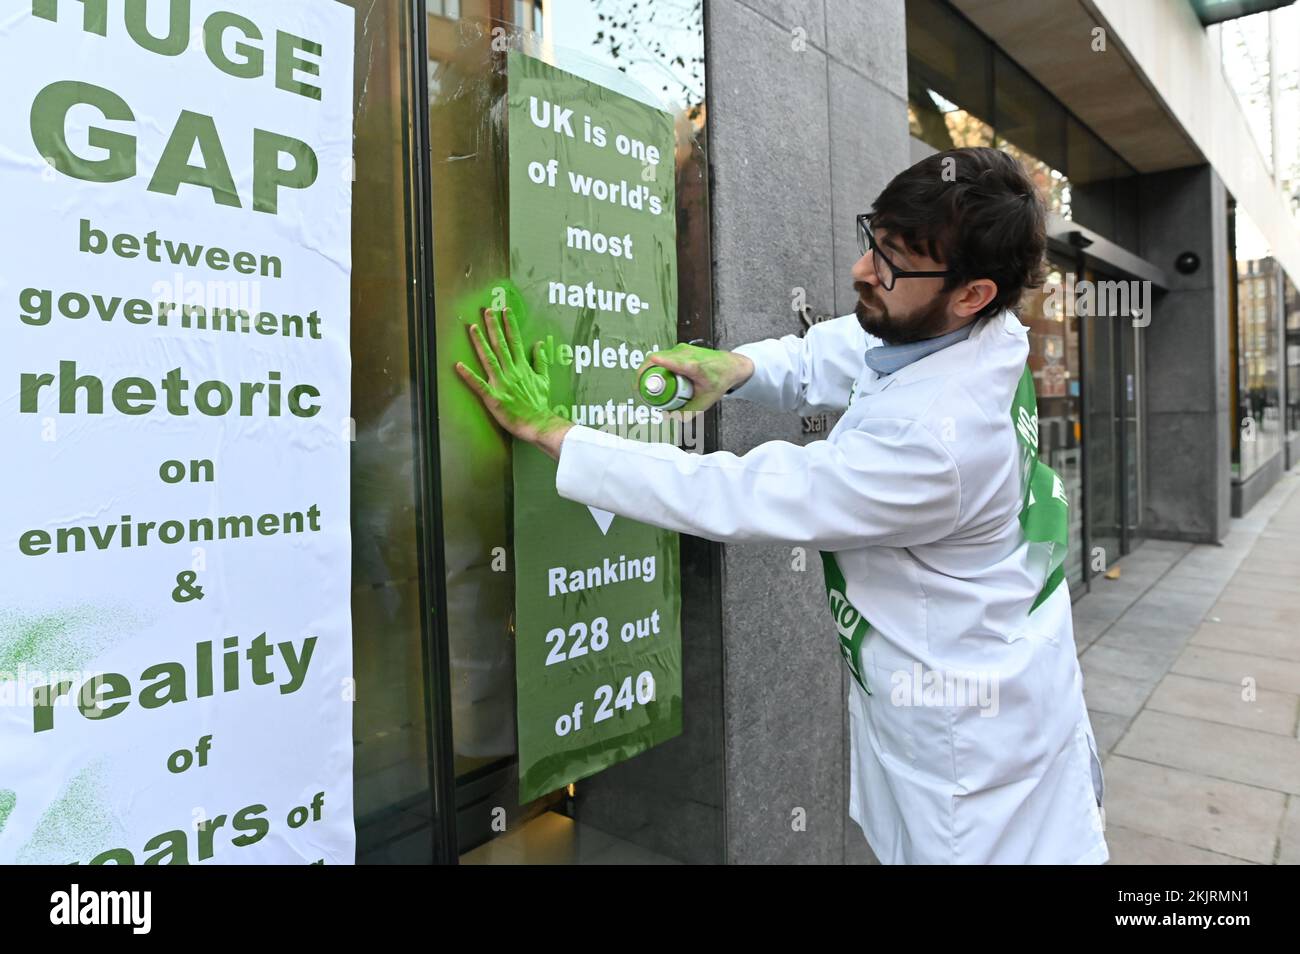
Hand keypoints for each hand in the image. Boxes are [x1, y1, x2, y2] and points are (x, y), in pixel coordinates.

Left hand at [455, 307, 573, 459]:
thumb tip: (539, 343)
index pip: (515, 341)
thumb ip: (540, 361)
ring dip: (480, 343)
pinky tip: (459, 365)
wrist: (538, 423)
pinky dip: (469, 375)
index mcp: (522, 367)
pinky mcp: (493, 398)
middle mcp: (511, 372)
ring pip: (489, 359)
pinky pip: (479, 385)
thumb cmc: (539, 403)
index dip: (509, 324)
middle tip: (486, 311)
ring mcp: (501, 384)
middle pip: (501, 345)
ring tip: (472, 328)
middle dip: (493, 327)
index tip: (504, 310)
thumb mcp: (544, 379)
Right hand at [634, 342, 753, 413]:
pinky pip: (661, 357)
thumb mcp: (705, 401)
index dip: (661, 362)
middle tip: (640, 390)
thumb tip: (669, 416)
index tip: (649, 367)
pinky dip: (655, 368)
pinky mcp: (678, 349)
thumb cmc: (719, 380)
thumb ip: (688, 411)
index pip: (676, 362)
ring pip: (657, 358)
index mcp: (694, 366)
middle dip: (644, 375)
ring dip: (648, 371)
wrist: (730, 365)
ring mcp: (681, 349)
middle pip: (657, 360)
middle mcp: (686, 354)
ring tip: (645, 386)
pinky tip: (654, 379)